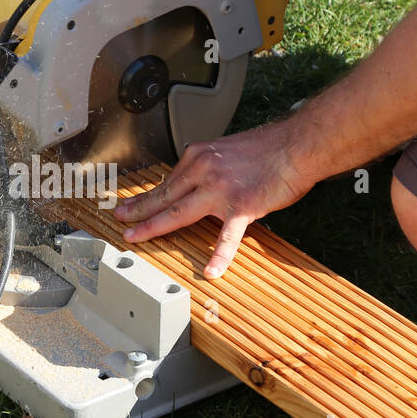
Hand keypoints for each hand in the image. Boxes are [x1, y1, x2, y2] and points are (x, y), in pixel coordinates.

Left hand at [113, 122, 317, 278]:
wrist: (297, 146)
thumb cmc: (269, 149)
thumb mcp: (226, 150)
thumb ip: (208, 168)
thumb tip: (194, 183)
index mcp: (199, 157)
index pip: (168, 182)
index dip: (148, 196)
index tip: (131, 205)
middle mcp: (204, 170)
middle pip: (164, 196)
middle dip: (138, 210)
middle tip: (119, 220)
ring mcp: (220, 190)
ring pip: (179, 213)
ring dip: (153, 226)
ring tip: (136, 238)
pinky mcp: (242, 207)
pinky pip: (227, 236)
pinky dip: (219, 255)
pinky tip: (210, 271)